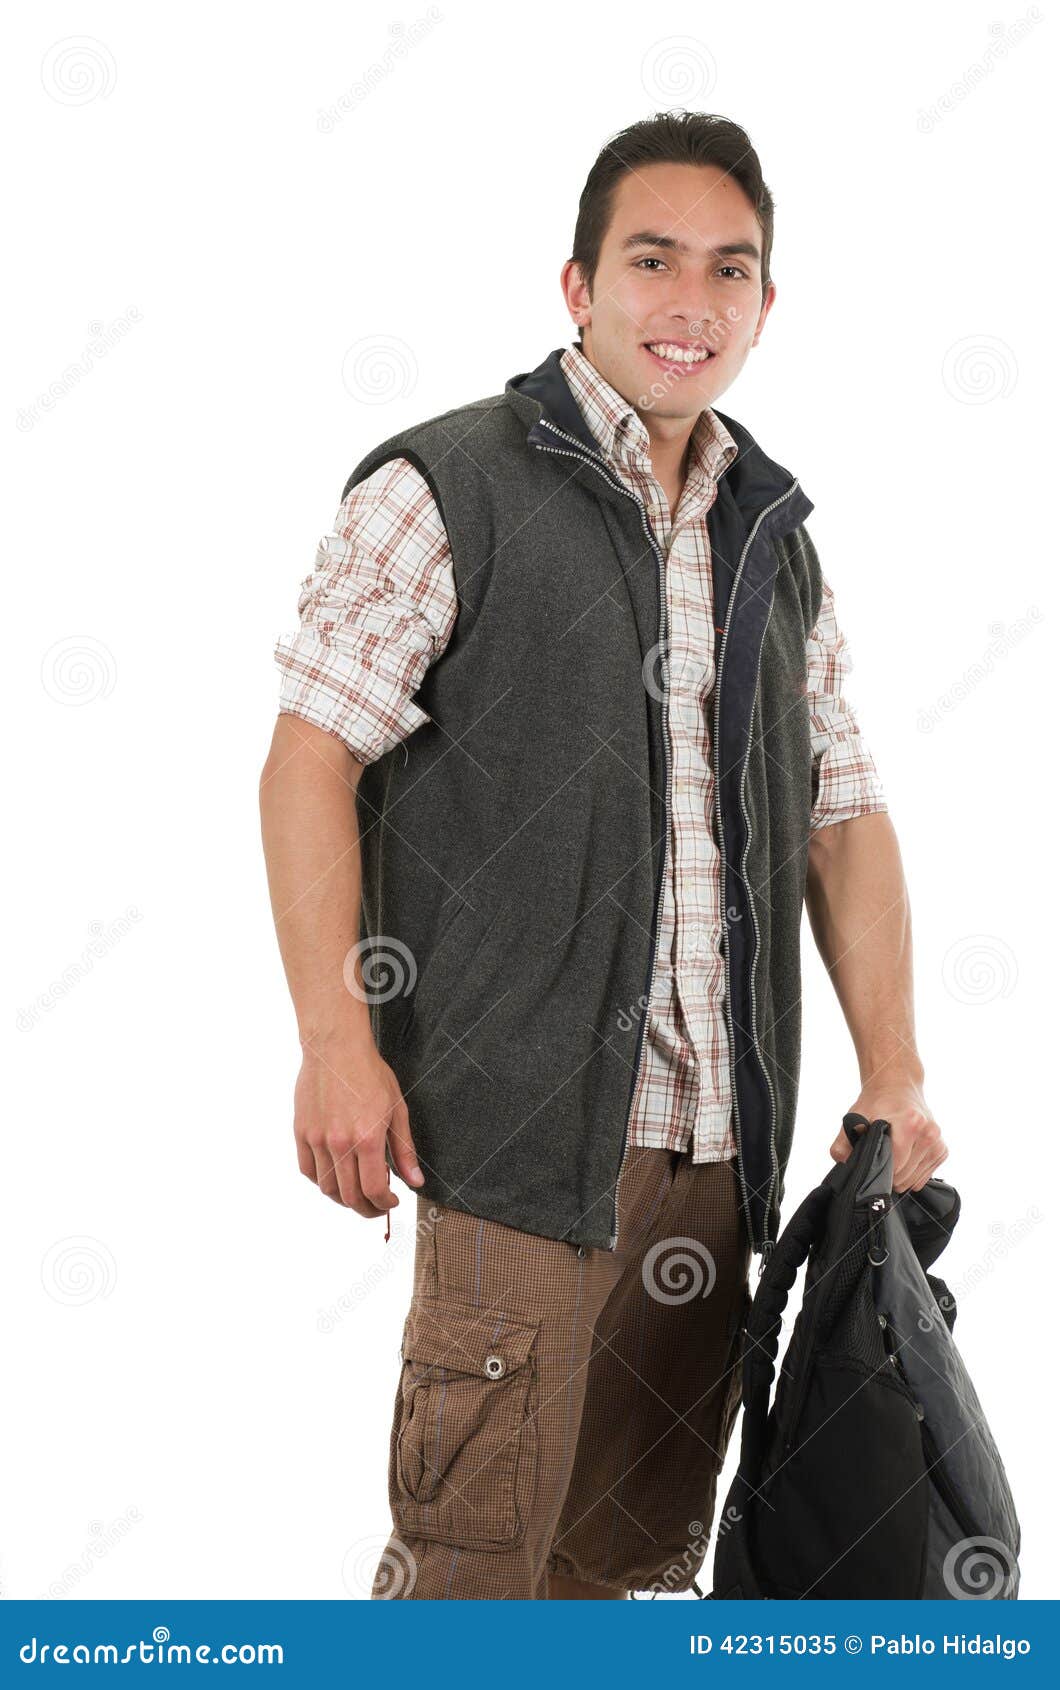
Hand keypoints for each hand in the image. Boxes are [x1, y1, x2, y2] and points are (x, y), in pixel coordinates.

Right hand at [293, 1030, 424, 1219]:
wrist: (336, 1048)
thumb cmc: (370, 1074)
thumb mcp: (397, 1110)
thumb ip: (405, 1150)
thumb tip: (415, 1182)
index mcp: (367, 1138)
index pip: (374, 1190)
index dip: (385, 1204)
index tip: (392, 1202)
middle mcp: (340, 1143)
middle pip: (349, 1196)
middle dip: (366, 1208)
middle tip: (376, 1205)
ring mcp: (317, 1139)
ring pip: (327, 1187)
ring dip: (344, 1199)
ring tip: (357, 1192)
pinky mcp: (301, 1132)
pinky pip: (308, 1170)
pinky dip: (322, 1181)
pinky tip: (336, 1175)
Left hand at [829, 1077, 947, 1192]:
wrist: (897, 1086)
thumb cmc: (877, 1103)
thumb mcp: (854, 1118)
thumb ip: (843, 1144)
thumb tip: (844, 1166)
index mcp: (911, 1123)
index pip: (894, 1166)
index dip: (877, 1169)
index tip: (869, 1161)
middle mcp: (929, 1133)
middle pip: (903, 1176)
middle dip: (887, 1173)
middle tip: (878, 1155)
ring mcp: (937, 1143)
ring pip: (913, 1180)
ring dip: (899, 1175)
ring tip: (891, 1154)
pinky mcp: (942, 1150)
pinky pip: (923, 1176)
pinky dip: (911, 1173)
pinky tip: (903, 1157)